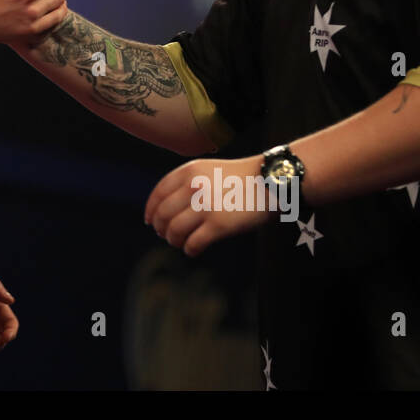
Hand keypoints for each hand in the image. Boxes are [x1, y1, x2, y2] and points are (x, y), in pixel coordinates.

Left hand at [142, 156, 276, 256]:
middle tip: (166, 235)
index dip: (150, 210)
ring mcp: (206, 206)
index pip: (158, 193)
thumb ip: (187, 183)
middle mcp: (193, 187)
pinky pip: (193, 244)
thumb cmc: (239, 178)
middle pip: (163, 214)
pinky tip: (193, 250)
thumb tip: (165, 209)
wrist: (269, 182)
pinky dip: (189, 250)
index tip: (149, 221)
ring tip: (180, 243)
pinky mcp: (219, 225)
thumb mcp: (208, 170)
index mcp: (188, 172)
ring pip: (174, 231)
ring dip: (174, 240)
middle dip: (161, 228)